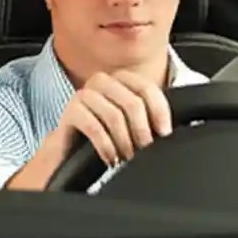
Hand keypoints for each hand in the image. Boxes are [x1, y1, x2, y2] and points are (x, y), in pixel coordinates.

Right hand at [55, 70, 173, 166]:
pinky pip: (94, 127)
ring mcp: (84, 94)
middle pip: (132, 103)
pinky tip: (110, 158)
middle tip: (144, 151)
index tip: (164, 135)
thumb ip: (149, 117)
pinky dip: (106, 146)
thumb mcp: (131, 123)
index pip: (147, 89)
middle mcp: (102, 81)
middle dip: (142, 131)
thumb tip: (167, 131)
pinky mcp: (71, 111)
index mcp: (121, 78)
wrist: (73, 148)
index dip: (159, 112)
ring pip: (114, 116)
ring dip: (124, 142)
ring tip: (127, 158)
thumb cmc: (107, 135)